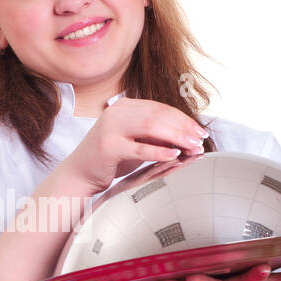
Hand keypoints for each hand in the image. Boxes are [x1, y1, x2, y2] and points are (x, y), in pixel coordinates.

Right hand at [62, 99, 208, 195]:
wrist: (80, 173)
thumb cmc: (111, 159)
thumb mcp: (136, 142)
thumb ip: (157, 136)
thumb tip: (189, 137)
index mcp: (125, 107)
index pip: (160, 108)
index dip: (183, 119)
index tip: (199, 130)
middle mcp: (117, 113)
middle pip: (158, 115)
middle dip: (183, 127)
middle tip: (201, 139)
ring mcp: (110, 128)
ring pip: (151, 126)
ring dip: (176, 137)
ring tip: (192, 147)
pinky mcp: (108, 147)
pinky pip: (138, 148)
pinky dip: (159, 151)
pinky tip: (174, 155)